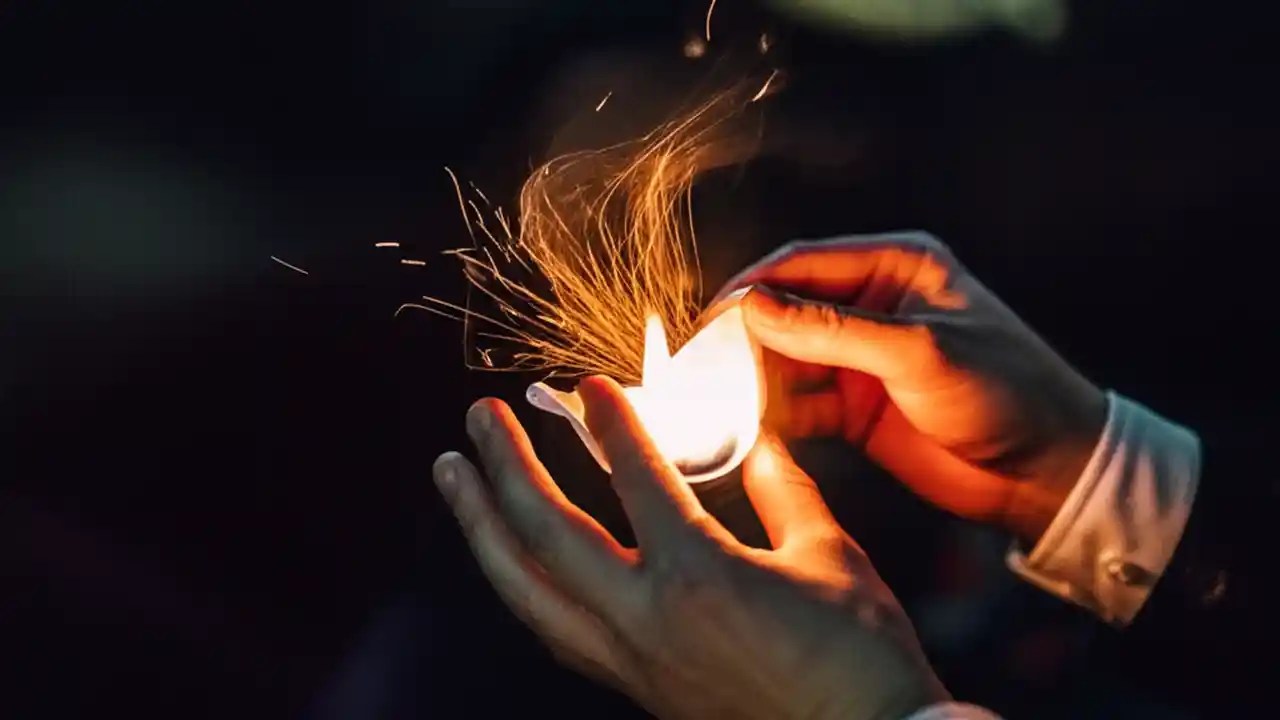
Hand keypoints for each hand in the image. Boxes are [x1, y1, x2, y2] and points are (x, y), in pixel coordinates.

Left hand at [432, 377, 948, 719]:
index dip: (609, 421)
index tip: (589, 387)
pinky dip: (521, 587)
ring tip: (455, 481)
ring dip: (483, 528)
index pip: (635, 477)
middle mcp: (646, 618)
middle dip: (503, 467)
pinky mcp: (636, 686)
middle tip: (477, 420)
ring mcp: (631, 659)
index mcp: (697, 574)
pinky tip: (509, 562)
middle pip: (546, 531)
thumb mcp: (830, 556)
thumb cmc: (858, 659)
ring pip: (527, 590)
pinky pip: (554, 631)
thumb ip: (785, 491)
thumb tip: (760, 447)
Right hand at [718, 232, 1106, 543]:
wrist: (1045, 471)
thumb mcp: (917, 351)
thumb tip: (756, 307)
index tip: (712, 317)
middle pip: (787, 310)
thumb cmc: (1006, 392)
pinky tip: (751, 426)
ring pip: (787, 359)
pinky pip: (801, 403)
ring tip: (719, 398)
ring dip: (755, 377)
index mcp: (897, 267)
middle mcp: (874, 306)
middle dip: (746, 336)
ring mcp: (863, 360)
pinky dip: (774, 414)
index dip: (753, 287)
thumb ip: (833, 329)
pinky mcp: (857, 408)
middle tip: (703, 364)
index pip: (803, 264)